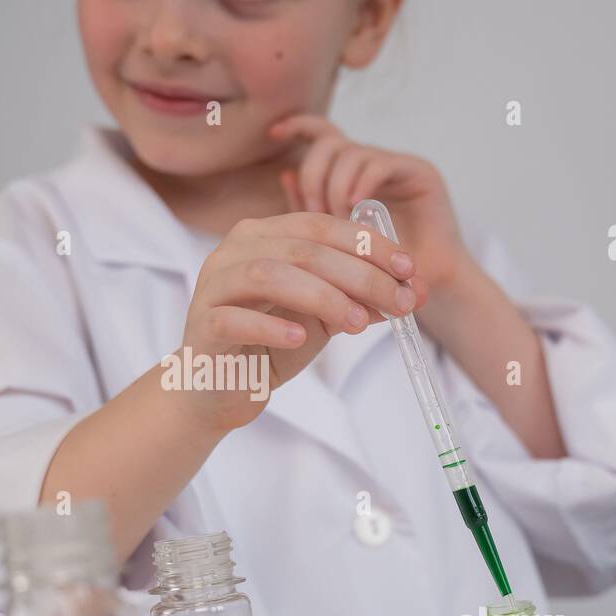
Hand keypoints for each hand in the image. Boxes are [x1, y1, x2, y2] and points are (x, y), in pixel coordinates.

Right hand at [173, 211, 428, 433]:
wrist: (218, 389)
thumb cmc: (268, 345)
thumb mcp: (323, 317)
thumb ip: (360, 298)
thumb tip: (413, 290)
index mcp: (263, 236)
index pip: (321, 226)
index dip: (368, 244)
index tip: (409, 269)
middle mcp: (233, 251)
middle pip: (302, 249)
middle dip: (358, 274)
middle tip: (396, 301)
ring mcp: (212, 286)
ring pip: (269, 275)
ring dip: (322, 297)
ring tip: (357, 323)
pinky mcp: (202, 326)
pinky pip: (235, 319)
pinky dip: (272, 327)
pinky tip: (299, 339)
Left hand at [269, 115, 470, 290]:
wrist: (428, 287)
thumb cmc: (379, 269)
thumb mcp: (332, 240)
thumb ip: (309, 209)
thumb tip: (286, 173)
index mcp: (349, 175)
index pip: (321, 133)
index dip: (297, 125)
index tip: (274, 133)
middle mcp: (371, 163)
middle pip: (328, 143)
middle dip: (313, 177)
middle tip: (316, 214)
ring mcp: (395, 165)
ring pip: (350, 154)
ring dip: (336, 189)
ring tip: (340, 221)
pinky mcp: (418, 172)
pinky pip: (379, 164)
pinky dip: (362, 185)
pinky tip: (357, 209)